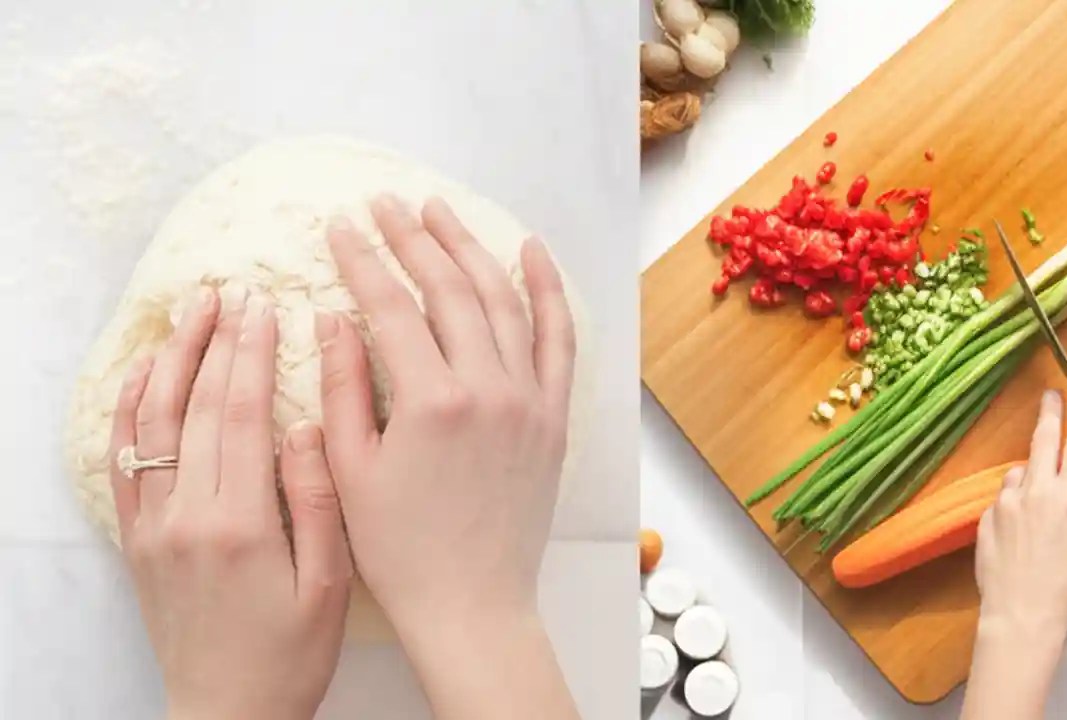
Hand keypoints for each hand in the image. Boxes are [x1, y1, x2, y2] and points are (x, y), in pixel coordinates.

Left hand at [110, 288, 351, 719]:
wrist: (227, 712)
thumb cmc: (291, 655)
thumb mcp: (328, 584)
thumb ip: (315, 500)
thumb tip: (303, 424)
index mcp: (240, 523)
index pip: (241, 414)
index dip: (253, 353)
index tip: (265, 305)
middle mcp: (185, 516)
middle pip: (196, 406)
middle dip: (216, 341)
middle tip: (232, 291)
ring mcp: (152, 526)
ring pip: (152, 423)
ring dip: (169, 359)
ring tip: (189, 312)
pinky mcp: (136, 539)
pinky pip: (122, 460)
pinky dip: (126, 409)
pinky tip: (139, 373)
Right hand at [319, 196, 577, 718]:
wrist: (473, 602)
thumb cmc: (401, 549)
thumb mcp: (350, 471)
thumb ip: (343, 386)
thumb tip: (332, 315)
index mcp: (431, 401)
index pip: (390, 305)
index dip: (362, 259)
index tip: (340, 225)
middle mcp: (489, 387)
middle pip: (449, 289)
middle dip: (412, 238)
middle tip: (385, 204)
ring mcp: (529, 398)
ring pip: (502, 300)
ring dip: (470, 249)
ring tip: (439, 212)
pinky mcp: (554, 415)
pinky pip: (557, 338)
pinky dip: (547, 290)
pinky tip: (529, 251)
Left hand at [962, 383, 1066, 719]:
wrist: (1021, 611)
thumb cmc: (1064, 583)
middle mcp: (1036, 491)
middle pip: (1043, 441)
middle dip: (1049, 414)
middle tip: (1051, 394)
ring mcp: (1007, 501)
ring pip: (1021, 474)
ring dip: (1030, 481)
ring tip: (1038, 519)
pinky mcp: (987, 515)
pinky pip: (1004, 501)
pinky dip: (1013, 508)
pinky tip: (1019, 537)